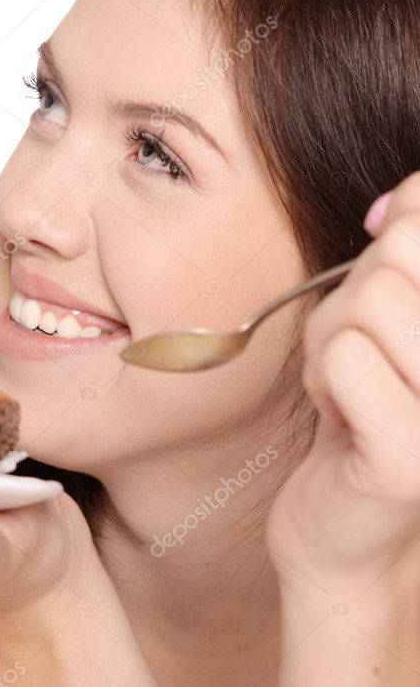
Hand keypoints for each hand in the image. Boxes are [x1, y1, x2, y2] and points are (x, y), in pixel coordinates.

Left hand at [267, 173, 419, 591]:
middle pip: (401, 256)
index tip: (380, 249)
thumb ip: (405, 260)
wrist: (346, 535)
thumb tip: (398, 198)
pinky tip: (343, 422)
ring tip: (348, 392)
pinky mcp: (413, 454)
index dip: (405, 222)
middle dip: (352, 297)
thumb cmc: (365, 419)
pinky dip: (321, 379)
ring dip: (329, 343)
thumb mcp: (387, 329)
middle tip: (356, 356)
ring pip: (366, 299)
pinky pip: (343, 356)